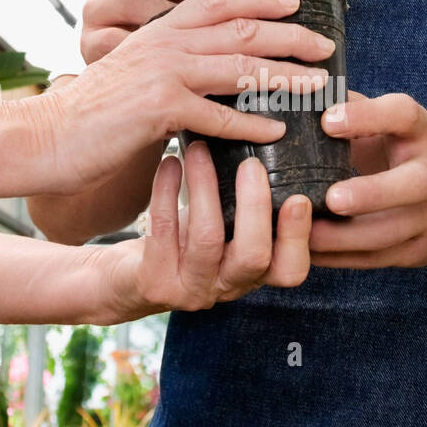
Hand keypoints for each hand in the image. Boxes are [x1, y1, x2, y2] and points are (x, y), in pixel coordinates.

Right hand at [33, 0, 336, 194]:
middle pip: (241, 28)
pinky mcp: (158, 109)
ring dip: (285, 76)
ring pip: (239, 67)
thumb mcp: (133, 71)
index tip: (297, 2)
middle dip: (290, 34)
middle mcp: (164, 42)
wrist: (48, 134)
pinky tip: (277, 130)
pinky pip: (218, 116)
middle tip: (326, 46)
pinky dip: (251, 124)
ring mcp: (162, 73)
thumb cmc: (93, 111)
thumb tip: (213, 65)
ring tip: (318, 85)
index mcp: (159, 29)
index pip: (219, 0)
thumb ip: (170, 61)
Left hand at [85, 139, 313, 320]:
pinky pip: (164, 231)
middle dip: (256, 206)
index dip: (298, 236)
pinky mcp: (155, 282)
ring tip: (199, 148)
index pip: (290, 269)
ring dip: (205, 187)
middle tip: (251, 164)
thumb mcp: (222, 225)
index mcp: (252, 273)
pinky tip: (169, 163)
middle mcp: (227, 286)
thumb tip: (266, 137)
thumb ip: (246, 203)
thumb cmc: (182, 240)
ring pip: (207, 239)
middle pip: (254, 256)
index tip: (299, 195)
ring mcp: (190, 289)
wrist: (127, 276)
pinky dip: (167, 191)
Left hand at [308, 90, 426, 266]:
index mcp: (419, 131)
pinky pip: (377, 259)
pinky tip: (308, 251)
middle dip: (372, 194)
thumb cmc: (400, 149)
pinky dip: (341, 258)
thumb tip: (297, 93)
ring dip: (346, 238)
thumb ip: (348, 107)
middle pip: (412, 185)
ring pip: (391, 233)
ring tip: (305, 233)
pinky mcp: (419, 251)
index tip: (327, 120)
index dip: (367, 117)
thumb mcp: (385, 122)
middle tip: (331, 198)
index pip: (403, 114)